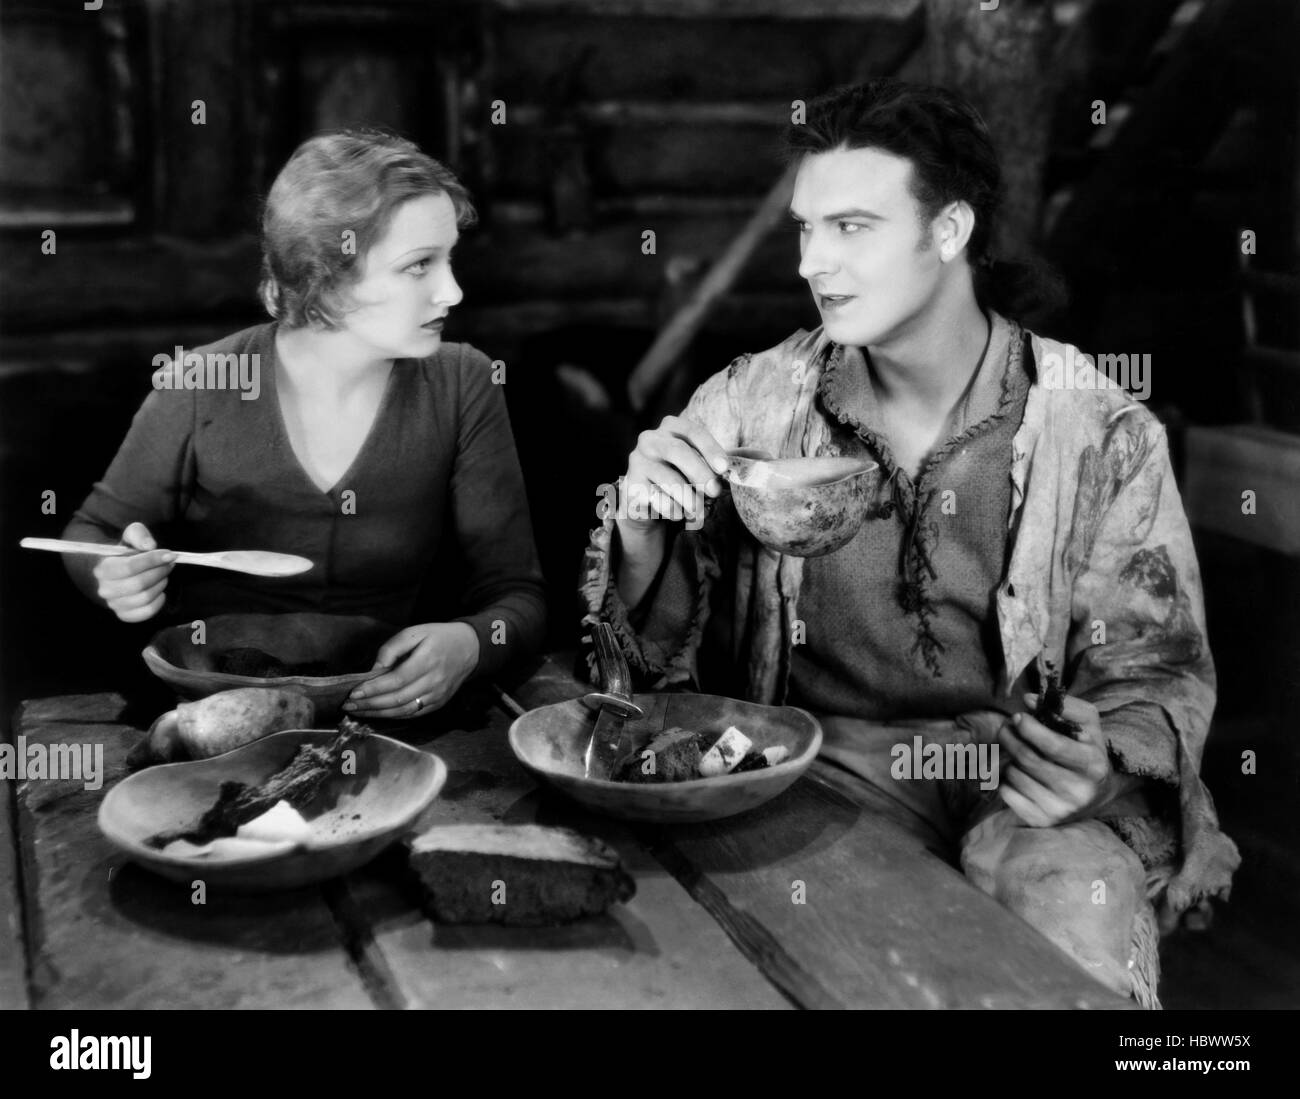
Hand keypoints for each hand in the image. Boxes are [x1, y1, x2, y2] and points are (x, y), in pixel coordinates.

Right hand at [93, 522, 175, 622]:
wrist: (119, 572)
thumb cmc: (127, 553)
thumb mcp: (131, 536)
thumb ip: (139, 535)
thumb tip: (150, 546)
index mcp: (103, 569)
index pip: (129, 567)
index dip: (153, 560)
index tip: (170, 554)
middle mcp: (105, 589)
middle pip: (139, 584)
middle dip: (160, 572)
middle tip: (169, 564)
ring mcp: (114, 604)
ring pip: (145, 597)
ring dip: (161, 584)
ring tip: (163, 575)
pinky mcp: (125, 615)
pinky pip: (147, 611)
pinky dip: (159, 601)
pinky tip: (159, 590)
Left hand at [343, 622, 479, 719]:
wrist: (470, 648)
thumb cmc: (438, 637)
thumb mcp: (415, 632)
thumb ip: (393, 648)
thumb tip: (375, 669)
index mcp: (428, 660)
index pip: (396, 680)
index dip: (374, 689)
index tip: (354, 692)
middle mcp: (434, 681)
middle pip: (397, 698)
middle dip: (370, 704)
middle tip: (349, 705)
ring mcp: (437, 695)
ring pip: (404, 710)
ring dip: (378, 714)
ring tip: (358, 712)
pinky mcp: (438, 703)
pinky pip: (413, 713)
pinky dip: (394, 716)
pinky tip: (378, 713)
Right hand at [618, 414, 730, 532]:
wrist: (644, 499)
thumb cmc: (678, 475)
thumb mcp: (694, 464)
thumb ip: (709, 466)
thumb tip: (726, 479)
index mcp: (670, 427)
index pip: (692, 431)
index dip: (710, 449)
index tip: (724, 468)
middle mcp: (650, 440)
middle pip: (678, 451)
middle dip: (700, 473)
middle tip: (715, 491)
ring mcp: (638, 462)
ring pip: (669, 480)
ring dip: (690, 498)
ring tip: (698, 509)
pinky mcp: (631, 486)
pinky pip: (659, 500)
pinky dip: (674, 510)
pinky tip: (677, 513)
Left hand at [996, 692, 1116, 826]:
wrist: (1095, 794)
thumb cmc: (1087, 750)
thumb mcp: (1089, 724)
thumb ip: (1065, 706)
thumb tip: (1027, 700)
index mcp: (1092, 766)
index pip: (1053, 746)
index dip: (1030, 728)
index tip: (1019, 717)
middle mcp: (1078, 791)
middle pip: (1028, 759)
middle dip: (1010, 737)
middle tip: (1006, 727)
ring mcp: (1059, 809)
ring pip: (1015, 774)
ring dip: (1009, 757)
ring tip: (1019, 752)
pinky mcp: (1041, 821)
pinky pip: (1007, 792)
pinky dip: (1006, 778)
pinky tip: (1020, 773)